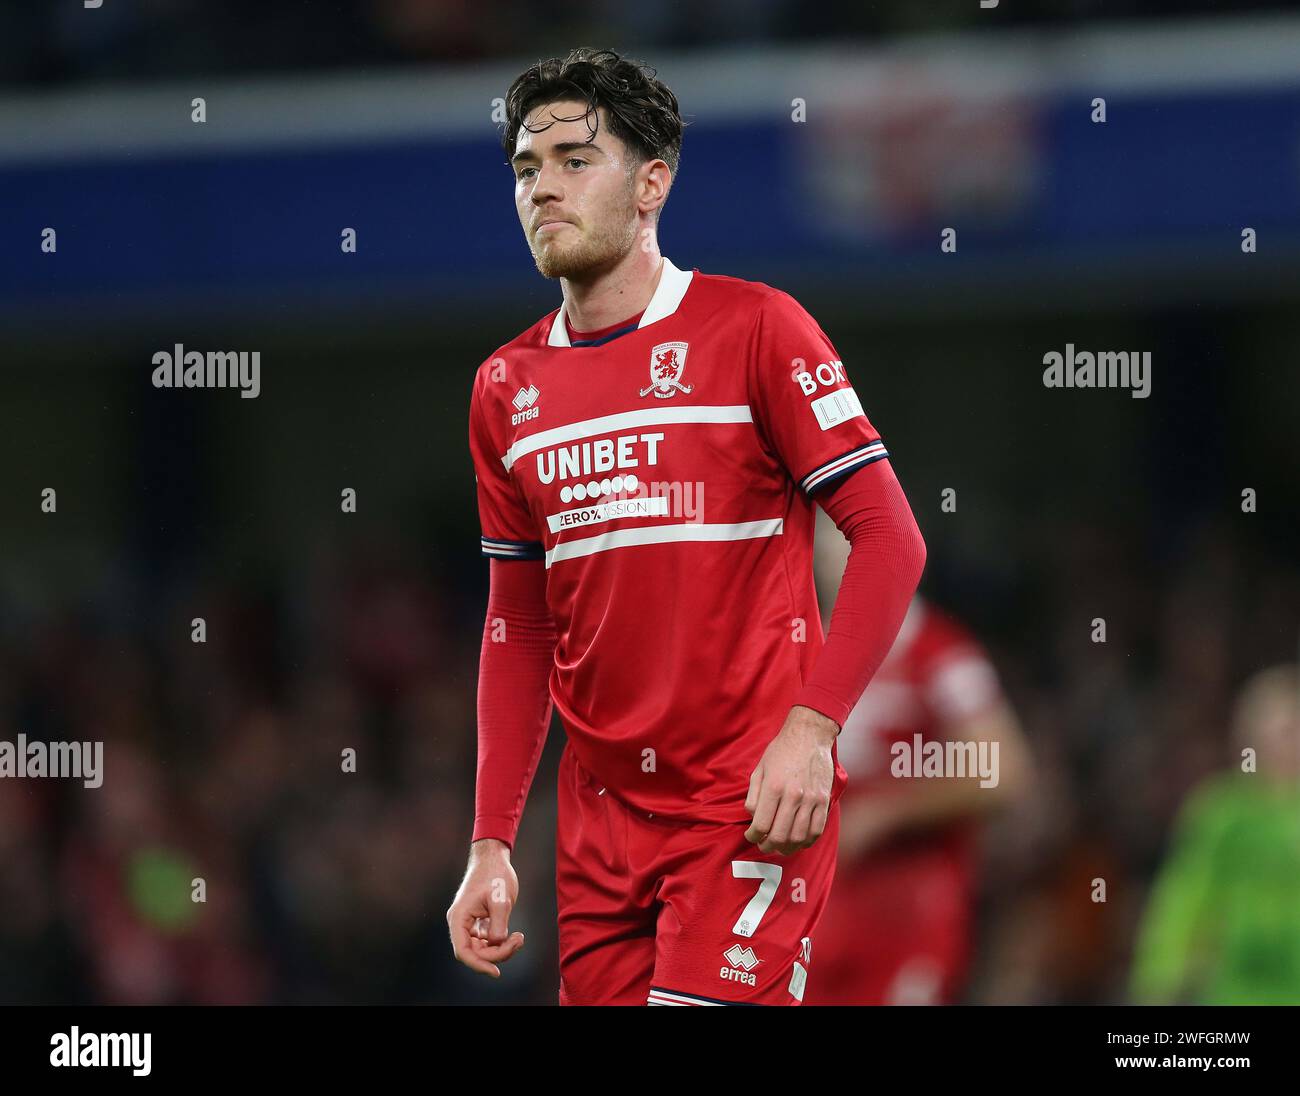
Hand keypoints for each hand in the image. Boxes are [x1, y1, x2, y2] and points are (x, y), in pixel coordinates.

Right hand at [446, 838, 524, 976]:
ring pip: (482, 949)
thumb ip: (498, 924)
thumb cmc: (494, 874)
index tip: (496, 972)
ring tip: (519, 937)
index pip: (463, 951)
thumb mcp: (500, 899)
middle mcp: (461, 923)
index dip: (478, 964)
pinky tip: (515, 935)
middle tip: (518, 940)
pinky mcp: (480, 922)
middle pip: (475, 952)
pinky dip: (501, 942)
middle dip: (497, 953)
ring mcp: (470, 924)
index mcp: (459, 918)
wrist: (494, 858)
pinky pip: (488, 941)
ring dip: (501, 949)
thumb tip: (497, 944)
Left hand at [744, 705, 837, 854]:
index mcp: (774, 787)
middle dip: (768, 845)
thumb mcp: (759, 769)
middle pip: (780, 836)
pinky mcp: (824, 800)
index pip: (761, 824)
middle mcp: (793, 795)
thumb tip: (752, 817)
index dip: (753, 836)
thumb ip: (753, 795)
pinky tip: (798, 841)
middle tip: (763, 844)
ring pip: (799, 837)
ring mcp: (811, 799)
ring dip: (787, 848)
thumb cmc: (781, 751)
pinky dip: (806, 841)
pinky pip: (817, 830)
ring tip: (779, 846)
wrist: (809, 736)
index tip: (751, 836)